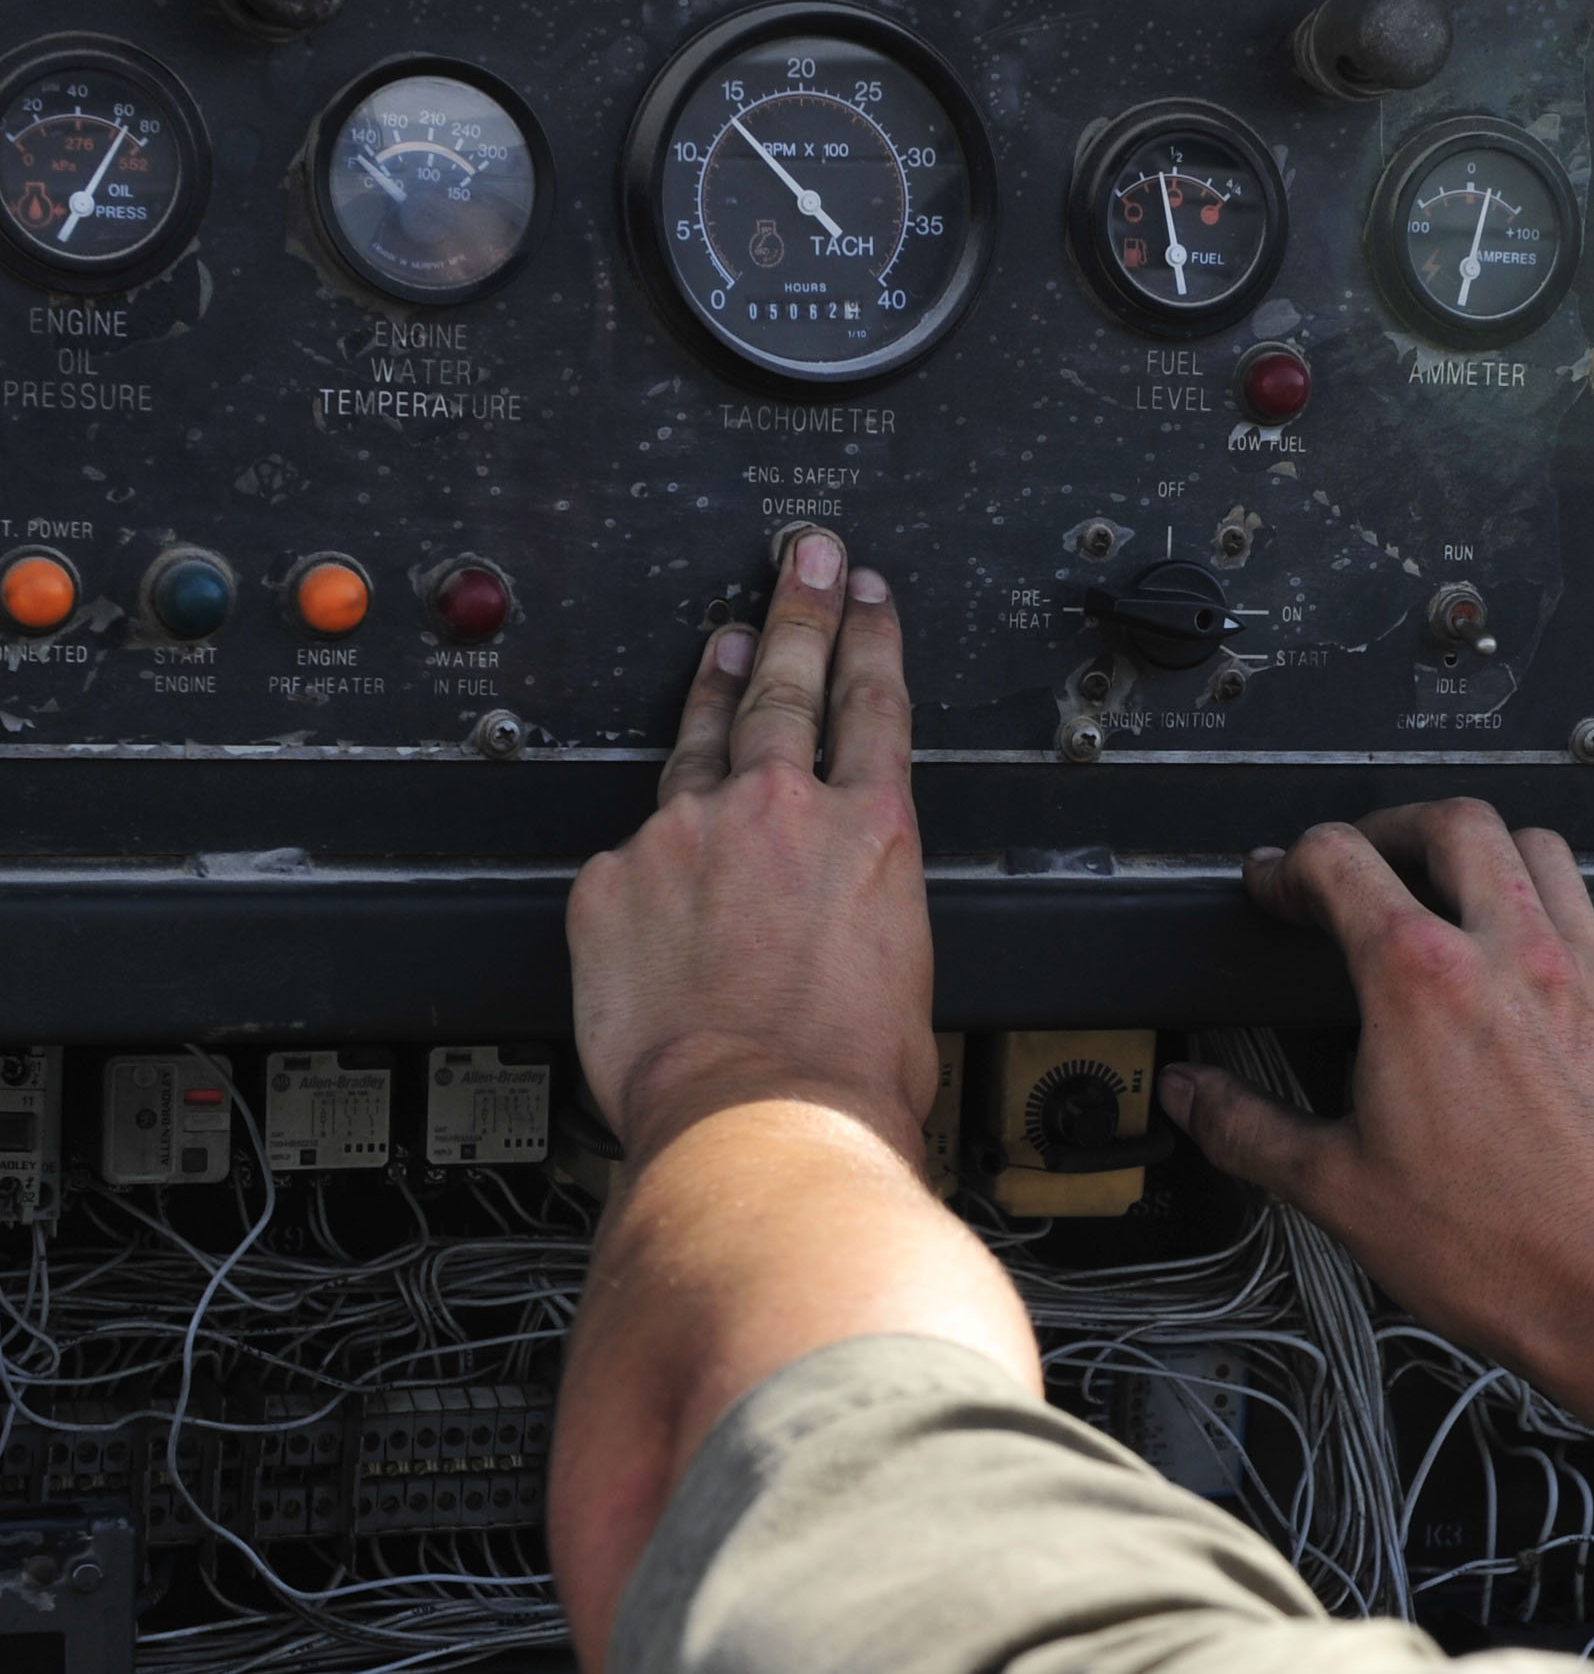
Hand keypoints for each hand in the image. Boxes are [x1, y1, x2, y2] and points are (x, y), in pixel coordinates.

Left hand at [566, 524, 934, 1163]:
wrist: (760, 1114)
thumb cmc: (846, 1074)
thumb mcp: (902, 973)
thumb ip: (864, 914)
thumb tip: (839, 924)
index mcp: (873, 834)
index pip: (875, 706)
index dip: (869, 640)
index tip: (864, 596)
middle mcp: (782, 813)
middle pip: (788, 686)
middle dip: (798, 612)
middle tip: (801, 559)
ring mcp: (688, 836)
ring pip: (698, 746)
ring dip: (715, 689)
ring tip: (724, 641)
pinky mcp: (612, 881)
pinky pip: (627, 856)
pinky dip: (643, 858)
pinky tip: (650, 869)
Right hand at [1158, 801, 1593, 1379]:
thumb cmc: (1497, 1250)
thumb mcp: (1337, 1190)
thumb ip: (1249, 1128)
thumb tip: (1196, 1097)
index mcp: (1421, 983)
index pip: (1339, 861)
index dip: (1290, 865)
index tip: (1278, 888)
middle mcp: (1514, 957)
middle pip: (1457, 824)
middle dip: (1398, 828)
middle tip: (1370, 859)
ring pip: (1550, 855)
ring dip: (1497, 858)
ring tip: (1466, 890)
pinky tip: (1577, 960)